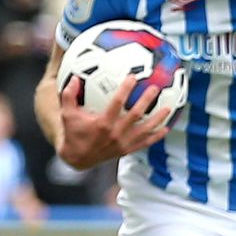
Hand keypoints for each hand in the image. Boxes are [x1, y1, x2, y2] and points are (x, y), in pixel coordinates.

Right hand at [57, 74, 172, 168]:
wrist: (77, 159)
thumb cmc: (73, 133)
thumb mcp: (67, 114)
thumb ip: (69, 95)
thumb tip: (74, 77)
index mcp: (103, 124)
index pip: (117, 104)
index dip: (125, 89)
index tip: (133, 77)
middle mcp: (115, 134)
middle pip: (136, 115)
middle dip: (146, 100)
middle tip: (155, 88)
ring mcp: (123, 143)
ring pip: (145, 130)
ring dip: (158, 118)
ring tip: (169, 107)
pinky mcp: (128, 150)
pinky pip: (146, 143)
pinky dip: (157, 136)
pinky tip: (166, 128)